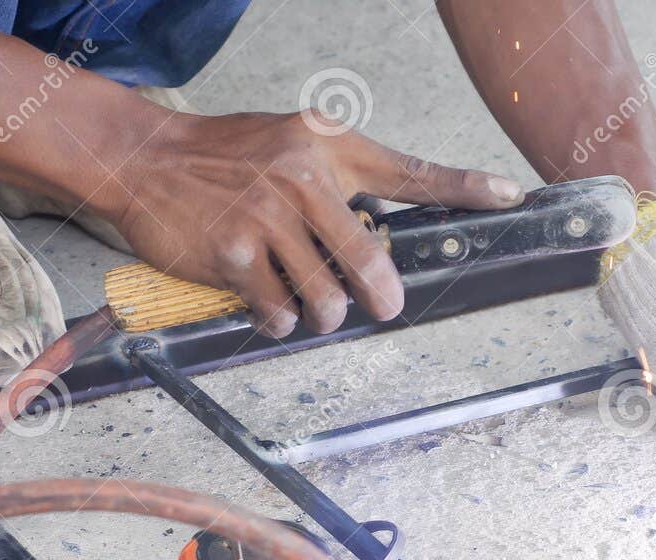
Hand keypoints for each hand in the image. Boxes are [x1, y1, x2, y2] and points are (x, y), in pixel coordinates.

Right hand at [96, 107, 523, 336]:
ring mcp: (268, 218)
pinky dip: (278, 320)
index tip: (509, 195)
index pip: (409, 171)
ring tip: (309, 307)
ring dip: (323, 315)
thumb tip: (374, 238)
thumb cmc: (223, 157)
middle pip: (371, 260)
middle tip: (380, 306)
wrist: (145, 159)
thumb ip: (335, 180)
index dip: (464, 186)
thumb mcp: (288, 143)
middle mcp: (304, 179)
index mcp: (328, 148)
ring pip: (326, 297)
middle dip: (380, 296)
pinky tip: (267, 306)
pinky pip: (279, 311)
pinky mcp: (234, 255)